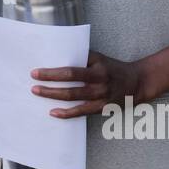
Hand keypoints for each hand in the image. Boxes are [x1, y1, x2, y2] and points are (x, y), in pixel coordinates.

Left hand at [30, 52, 148, 118]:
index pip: (71, 72)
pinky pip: (81, 112)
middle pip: (70, 88)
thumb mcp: (99, 58)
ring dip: (54, 98)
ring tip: (39, 94)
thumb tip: (57, 54)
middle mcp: (99, 85)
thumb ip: (81, 57)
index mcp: (98, 70)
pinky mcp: (101, 109)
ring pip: (74, 101)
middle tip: (33, 87)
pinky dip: (67, 113)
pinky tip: (54, 112)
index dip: (53, 74)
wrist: (136, 83)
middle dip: (49, 88)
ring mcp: (100, 99)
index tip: (36, 72)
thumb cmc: (112, 68)